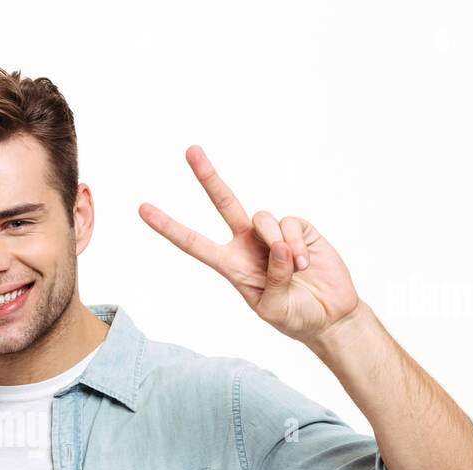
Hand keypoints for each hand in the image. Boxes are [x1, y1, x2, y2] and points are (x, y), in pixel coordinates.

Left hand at [139, 146, 360, 344]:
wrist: (329, 315)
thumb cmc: (295, 317)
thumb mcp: (275, 309)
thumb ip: (274, 280)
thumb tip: (278, 246)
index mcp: (231, 266)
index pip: (193, 243)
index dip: (169, 226)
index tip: (143, 209)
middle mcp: (247, 244)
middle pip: (224, 203)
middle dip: (208, 176)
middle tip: (190, 150)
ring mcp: (272, 234)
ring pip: (262, 217)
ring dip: (278, 244)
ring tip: (296, 271)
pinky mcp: (299, 228)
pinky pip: (289, 223)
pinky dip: (295, 243)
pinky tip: (305, 263)